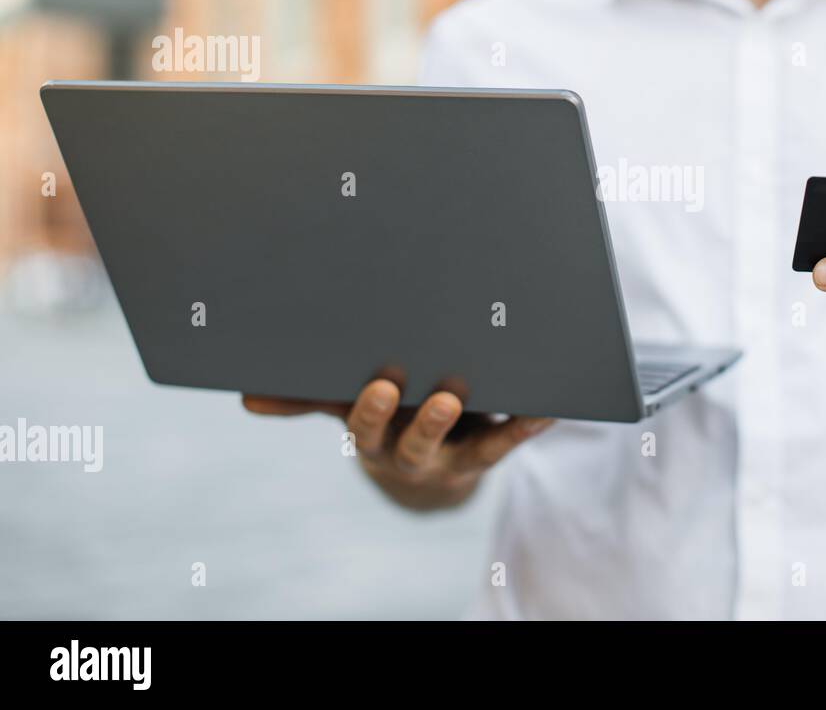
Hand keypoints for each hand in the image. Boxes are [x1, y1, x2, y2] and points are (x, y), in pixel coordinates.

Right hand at [243, 381, 553, 509]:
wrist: (434, 471)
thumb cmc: (389, 417)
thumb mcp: (347, 405)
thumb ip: (306, 398)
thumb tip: (245, 399)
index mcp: (375, 433)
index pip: (363, 424)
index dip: (369, 409)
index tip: (376, 386)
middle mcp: (410, 451)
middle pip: (407, 441)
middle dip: (409, 418)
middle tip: (406, 388)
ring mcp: (451, 455)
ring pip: (456, 446)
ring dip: (460, 425)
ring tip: (460, 396)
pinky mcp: (486, 453)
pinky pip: (507, 442)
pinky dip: (526, 424)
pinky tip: (547, 405)